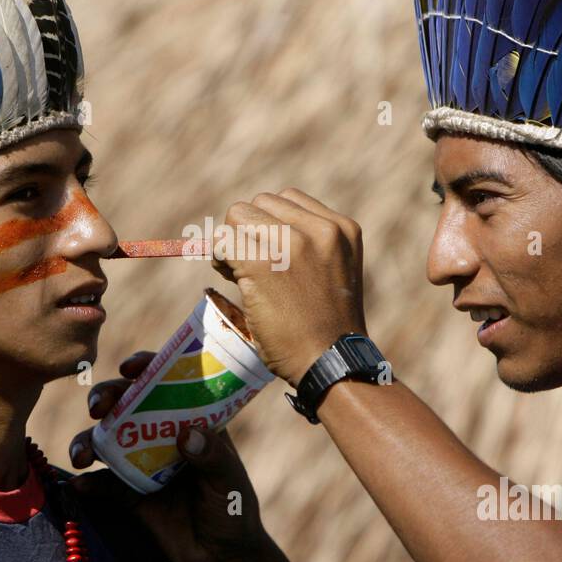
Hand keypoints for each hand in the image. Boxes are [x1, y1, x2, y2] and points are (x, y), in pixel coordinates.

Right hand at [67, 351, 272, 561]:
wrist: (219, 559)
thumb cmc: (233, 510)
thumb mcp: (229, 481)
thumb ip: (212, 458)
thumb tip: (187, 435)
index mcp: (189, 419)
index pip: (165, 382)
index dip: (145, 367)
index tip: (129, 368)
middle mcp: (159, 433)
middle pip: (126, 403)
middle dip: (107, 397)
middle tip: (98, 407)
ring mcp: (139, 461)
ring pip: (105, 438)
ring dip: (87, 439)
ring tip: (82, 455)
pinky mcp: (125, 493)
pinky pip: (99, 483)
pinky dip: (85, 482)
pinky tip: (78, 485)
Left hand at [211, 188, 366, 383]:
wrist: (330, 362)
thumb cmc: (324, 327)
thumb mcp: (330, 271)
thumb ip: (304, 244)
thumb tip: (246, 230)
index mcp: (341, 228)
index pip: (286, 199)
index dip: (269, 224)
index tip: (270, 253)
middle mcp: (321, 229)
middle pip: (259, 202)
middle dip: (248, 230)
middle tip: (251, 266)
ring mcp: (293, 245)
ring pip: (237, 215)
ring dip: (232, 241)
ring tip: (241, 272)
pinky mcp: (264, 264)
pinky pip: (223, 241)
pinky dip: (219, 257)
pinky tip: (228, 276)